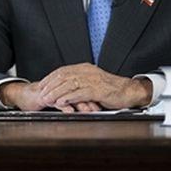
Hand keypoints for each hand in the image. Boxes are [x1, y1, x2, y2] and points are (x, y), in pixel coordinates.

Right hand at [0, 81, 103, 112]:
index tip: (105, 103)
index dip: (94, 95)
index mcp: (68, 84)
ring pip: (70, 95)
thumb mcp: (62, 99)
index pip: (84, 87)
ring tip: (89, 111)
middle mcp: (62, 85)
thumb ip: (76, 100)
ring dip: (80, 104)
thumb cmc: (44, 97)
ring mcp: (54, 90)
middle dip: (90, 100)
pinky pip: (56, 101)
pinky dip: (64, 106)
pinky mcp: (45, 96)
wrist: (26, 95)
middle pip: (79, 90)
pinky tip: (70, 111)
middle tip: (99, 107)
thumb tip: (92, 106)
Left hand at [37, 63, 152, 109]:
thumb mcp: (92, 83)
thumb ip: (80, 84)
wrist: (129, 91)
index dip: (51, 78)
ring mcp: (93, 80)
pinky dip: (69, 97)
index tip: (42, 86)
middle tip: (41, 93)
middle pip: (64, 77)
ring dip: (57, 92)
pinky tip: (61, 102)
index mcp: (85, 69)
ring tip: (48, 99)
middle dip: (51, 86)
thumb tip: (64, 89)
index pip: (63, 71)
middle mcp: (87, 72)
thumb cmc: (111, 89)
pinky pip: (80, 93)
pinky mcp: (98, 90)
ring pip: (70, 84)